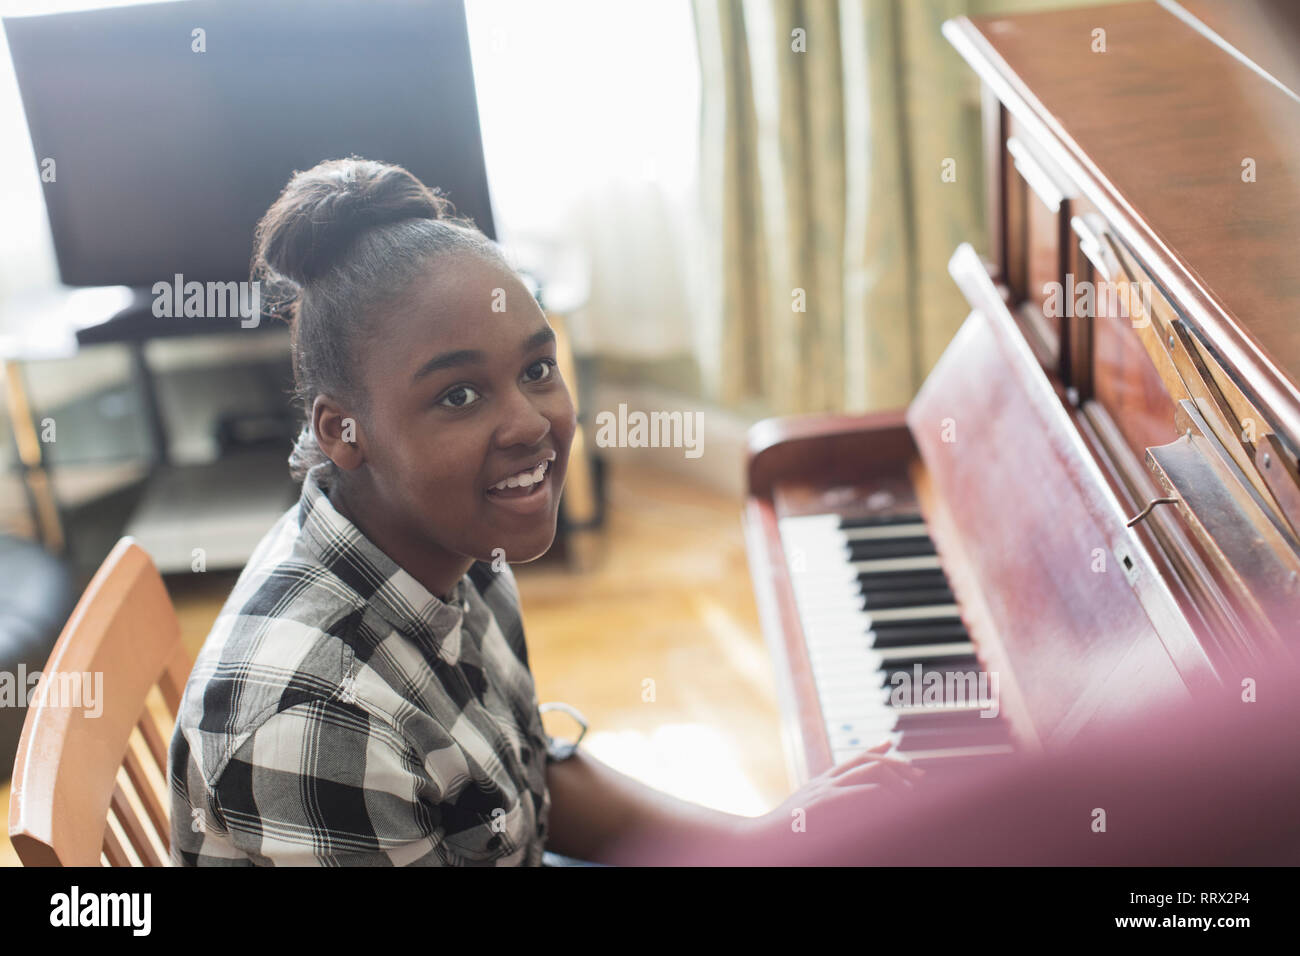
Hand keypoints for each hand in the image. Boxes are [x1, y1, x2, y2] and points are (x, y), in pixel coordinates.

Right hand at [732, 740, 923, 858]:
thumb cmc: (782, 838)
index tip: (896, 750)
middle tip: (918, 779)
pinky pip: (862, 791)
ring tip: (910, 796)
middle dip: (898, 767)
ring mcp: (825, 791)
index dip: (878, 751)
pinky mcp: (826, 804)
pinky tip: (894, 804)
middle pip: (870, 761)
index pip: (856, 758)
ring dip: (895, 781)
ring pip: (871, 771)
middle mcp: (825, 781)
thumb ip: (827, 809)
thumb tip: (847, 811)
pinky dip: (882, 794)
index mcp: (822, 783)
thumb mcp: (807, 818)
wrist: (758, 842)